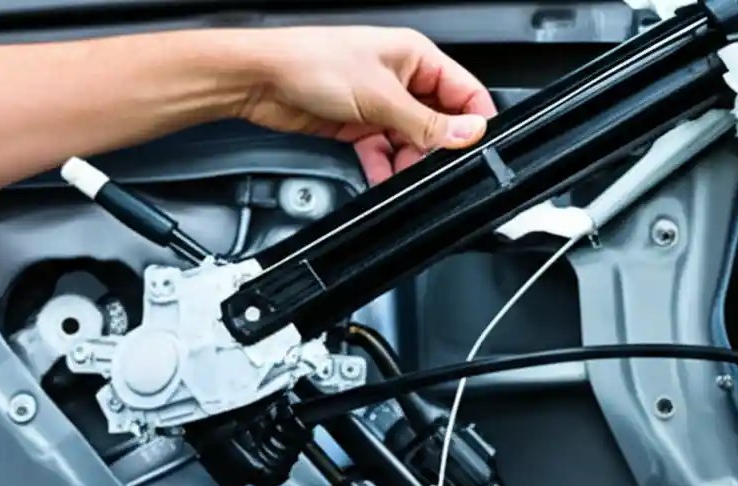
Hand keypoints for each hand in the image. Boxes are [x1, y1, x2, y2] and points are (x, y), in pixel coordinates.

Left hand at [237, 26, 497, 184]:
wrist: (263, 79)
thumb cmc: (313, 64)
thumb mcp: (380, 97)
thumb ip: (425, 121)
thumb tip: (467, 132)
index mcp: (415, 56)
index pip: (463, 89)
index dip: (473, 120)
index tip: (474, 147)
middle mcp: (400, 78)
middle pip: (437, 120)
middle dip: (436, 147)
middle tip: (434, 167)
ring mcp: (378, 102)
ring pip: (408, 139)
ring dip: (408, 161)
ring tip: (405, 177)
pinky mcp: (356, 124)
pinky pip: (381, 149)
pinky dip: (382, 165)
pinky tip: (382, 177)